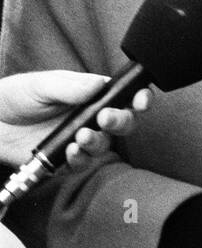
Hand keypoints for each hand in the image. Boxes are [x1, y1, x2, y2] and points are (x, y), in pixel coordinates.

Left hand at [0, 71, 150, 168]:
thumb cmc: (15, 97)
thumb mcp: (40, 84)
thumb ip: (69, 86)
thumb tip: (100, 83)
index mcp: (89, 94)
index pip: (122, 96)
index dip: (138, 98)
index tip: (140, 100)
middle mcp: (89, 117)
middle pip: (122, 123)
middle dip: (122, 121)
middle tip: (107, 119)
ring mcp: (79, 139)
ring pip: (105, 145)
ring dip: (99, 142)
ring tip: (83, 136)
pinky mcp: (64, 159)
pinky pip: (82, 163)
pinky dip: (80, 159)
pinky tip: (70, 151)